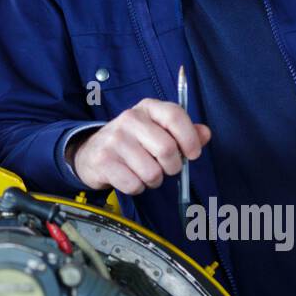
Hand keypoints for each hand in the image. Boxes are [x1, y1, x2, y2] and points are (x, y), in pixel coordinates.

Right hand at [70, 98, 210, 194]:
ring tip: (145, 173)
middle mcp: (129, 119)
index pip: (174, 115)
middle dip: (172, 167)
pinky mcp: (103, 161)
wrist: (91, 152)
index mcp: (147, 108)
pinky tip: (130, 177)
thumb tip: (205, 133)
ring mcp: (114, 139)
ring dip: (154, 180)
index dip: (190, 138)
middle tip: (165, 168)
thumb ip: (184, 131)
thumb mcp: (157, 130)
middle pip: (167, 149)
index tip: (193, 154)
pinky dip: (137, 188)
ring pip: (152, 172)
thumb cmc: (133, 142)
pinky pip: (134, 185)